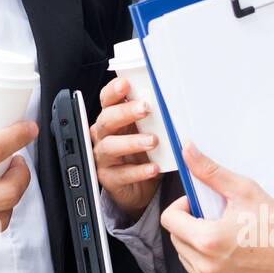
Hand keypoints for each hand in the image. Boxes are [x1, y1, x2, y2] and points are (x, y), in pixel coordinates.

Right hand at [91, 77, 161, 222]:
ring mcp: (104, 158)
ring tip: (152, 141)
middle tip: (145, 108)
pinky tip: (153, 168)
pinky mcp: (109, 178)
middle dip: (125, 112)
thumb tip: (169, 100)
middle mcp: (104, 136)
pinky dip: (138, 171)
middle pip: (106, 120)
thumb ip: (151, 117)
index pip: (107, 100)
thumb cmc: (142, 154)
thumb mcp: (146, 131)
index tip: (126, 84)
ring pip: (110, 147)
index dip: (113, 91)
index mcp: (112, 119)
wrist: (138, 187)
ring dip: (132, 142)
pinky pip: (122, 174)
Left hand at [161, 143, 273, 272]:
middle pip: (176, 239)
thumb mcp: (243, 191)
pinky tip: (227, 259)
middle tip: (217, 221)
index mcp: (208, 240)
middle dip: (190, 226)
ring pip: (186, 260)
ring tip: (226, 241)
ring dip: (197, 247)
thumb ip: (210, 171)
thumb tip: (188, 150)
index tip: (199, 206)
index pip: (169, 219)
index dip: (182, 207)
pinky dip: (206, 269)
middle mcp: (207, 267)